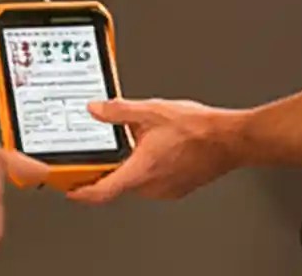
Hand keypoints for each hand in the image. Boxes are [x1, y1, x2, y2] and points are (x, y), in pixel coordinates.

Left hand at [66, 98, 244, 204]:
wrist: (230, 139)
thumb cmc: (199, 129)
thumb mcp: (152, 111)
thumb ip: (119, 112)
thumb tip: (97, 109)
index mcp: (140, 169)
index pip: (101, 191)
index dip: (81, 193)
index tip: (70, 190)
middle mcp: (152, 185)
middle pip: (118, 185)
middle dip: (109, 169)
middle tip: (105, 153)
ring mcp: (166, 190)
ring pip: (137, 183)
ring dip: (131, 168)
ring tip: (138, 143)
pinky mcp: (178, 189)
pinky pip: (155, 183)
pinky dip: (149, 170)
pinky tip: (158, 149)